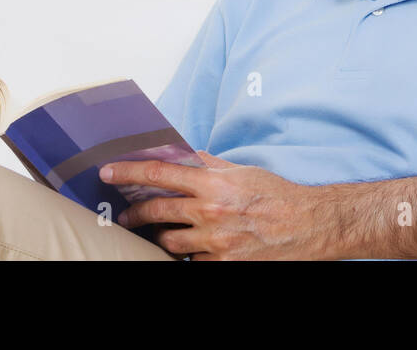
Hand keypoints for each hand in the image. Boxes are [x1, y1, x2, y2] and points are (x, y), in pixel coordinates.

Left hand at [100, 151, 328, 259]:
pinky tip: (193, 247)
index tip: (108, 173)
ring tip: (158, 233)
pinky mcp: (222, 264)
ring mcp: (214, 242)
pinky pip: (191, 261)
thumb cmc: (276, 195)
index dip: (128, 173)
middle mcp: (209, 212)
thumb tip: (181, 153)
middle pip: (155, 211)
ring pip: (168, 241)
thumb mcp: (242, 171)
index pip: (159, 174)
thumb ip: (208, 164)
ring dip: (160, 237)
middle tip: (125, 213)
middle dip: (134, 212)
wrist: (308, 226)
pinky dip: (189, 254)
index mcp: (213, 184)